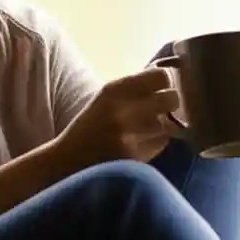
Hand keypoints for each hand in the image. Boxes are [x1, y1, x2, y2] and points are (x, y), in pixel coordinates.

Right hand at [55, 67, 179, 168]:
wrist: (68, 162)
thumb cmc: (91, 128)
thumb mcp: (106, 99)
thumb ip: (135, 88)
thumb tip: (170, 79)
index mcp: (114, 90)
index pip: (160, 76)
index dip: (166, 83)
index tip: (162, 89)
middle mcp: (123, 110)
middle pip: (171, 99)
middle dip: (170, 105)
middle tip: (163, 110)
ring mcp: (130, 135)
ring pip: (168, 123)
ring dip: (163, 127)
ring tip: (147, 130)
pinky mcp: (136, 157)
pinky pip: (162, 143)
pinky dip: (157, 143)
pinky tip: (142, 143)